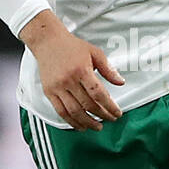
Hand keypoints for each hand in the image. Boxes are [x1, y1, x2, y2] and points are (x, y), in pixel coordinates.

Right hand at [19, 10, 124, 130]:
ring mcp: (57, 87)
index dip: (109, 106)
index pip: (98, 94)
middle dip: (101, 115)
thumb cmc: (72, 46)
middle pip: (87, 104)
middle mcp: (68, 80)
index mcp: (82, 70)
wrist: (47, 41)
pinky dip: (71, 121)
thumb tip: (121, 82)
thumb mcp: (94, 52)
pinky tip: (80, 125)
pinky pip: (60, 111)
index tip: (117, 113)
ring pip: (74, 111)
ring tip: (97, 126)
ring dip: (87, 122)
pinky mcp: (49, 92)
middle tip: (110, 119)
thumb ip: (108, 69)